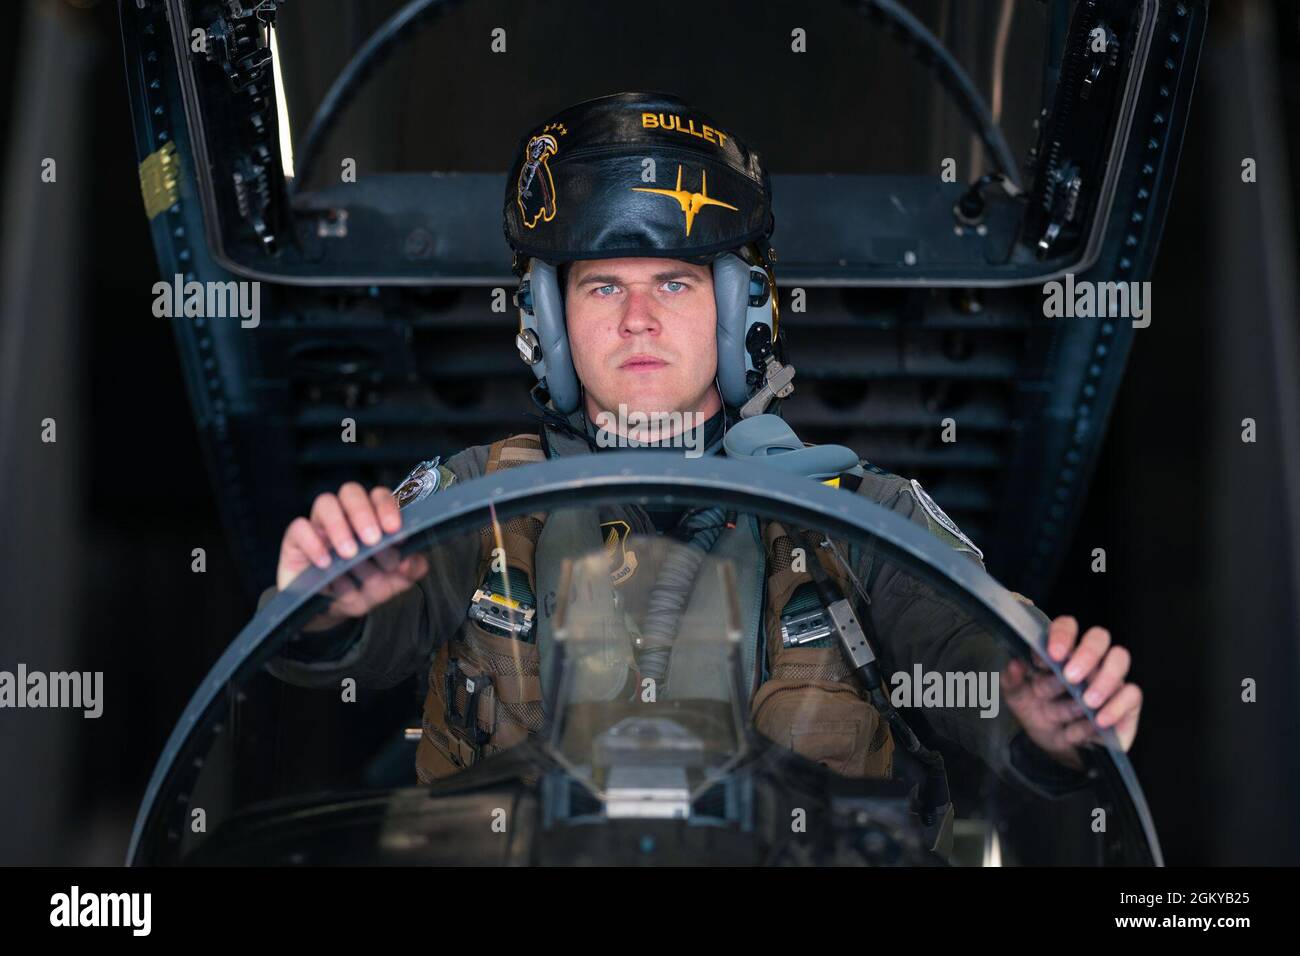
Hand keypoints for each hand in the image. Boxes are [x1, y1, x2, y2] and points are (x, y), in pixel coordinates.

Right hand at [276, 482, 428, 631]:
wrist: (327, 611)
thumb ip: (408, 572)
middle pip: (351, 491)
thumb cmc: (360, 588)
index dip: (388, 507)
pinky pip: (299, 528)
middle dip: (364, 513)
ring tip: (349, 554)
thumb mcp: (388, 585)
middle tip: (373, 540)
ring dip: (340, 526)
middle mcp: (344, 515)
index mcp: (370, 518)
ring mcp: (319, 525)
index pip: (379, 496)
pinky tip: (325, 563)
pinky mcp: (295, 540)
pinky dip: (314, 544)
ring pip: (325, 503)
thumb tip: (415, 562)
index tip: (395, 531)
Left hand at [1002, 615, 1141, 770]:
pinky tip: (1098, 720)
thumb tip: (1014, 665)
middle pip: (1098, 637)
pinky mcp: (1127, 702)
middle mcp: (1089, 660)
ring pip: (1119, 659)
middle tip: (1070, 677)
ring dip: (1103, 680)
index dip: (1062, 635)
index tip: (1052, 654)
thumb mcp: (1019, 699)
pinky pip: (1131, 694)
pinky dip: (1115, 707)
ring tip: (1087, 702)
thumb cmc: (1039, 713)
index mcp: (1061, 653)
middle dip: (1085, 653)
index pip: (1067, 627)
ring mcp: (1110, 678)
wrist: (1056, 748)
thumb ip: (1012, 681)